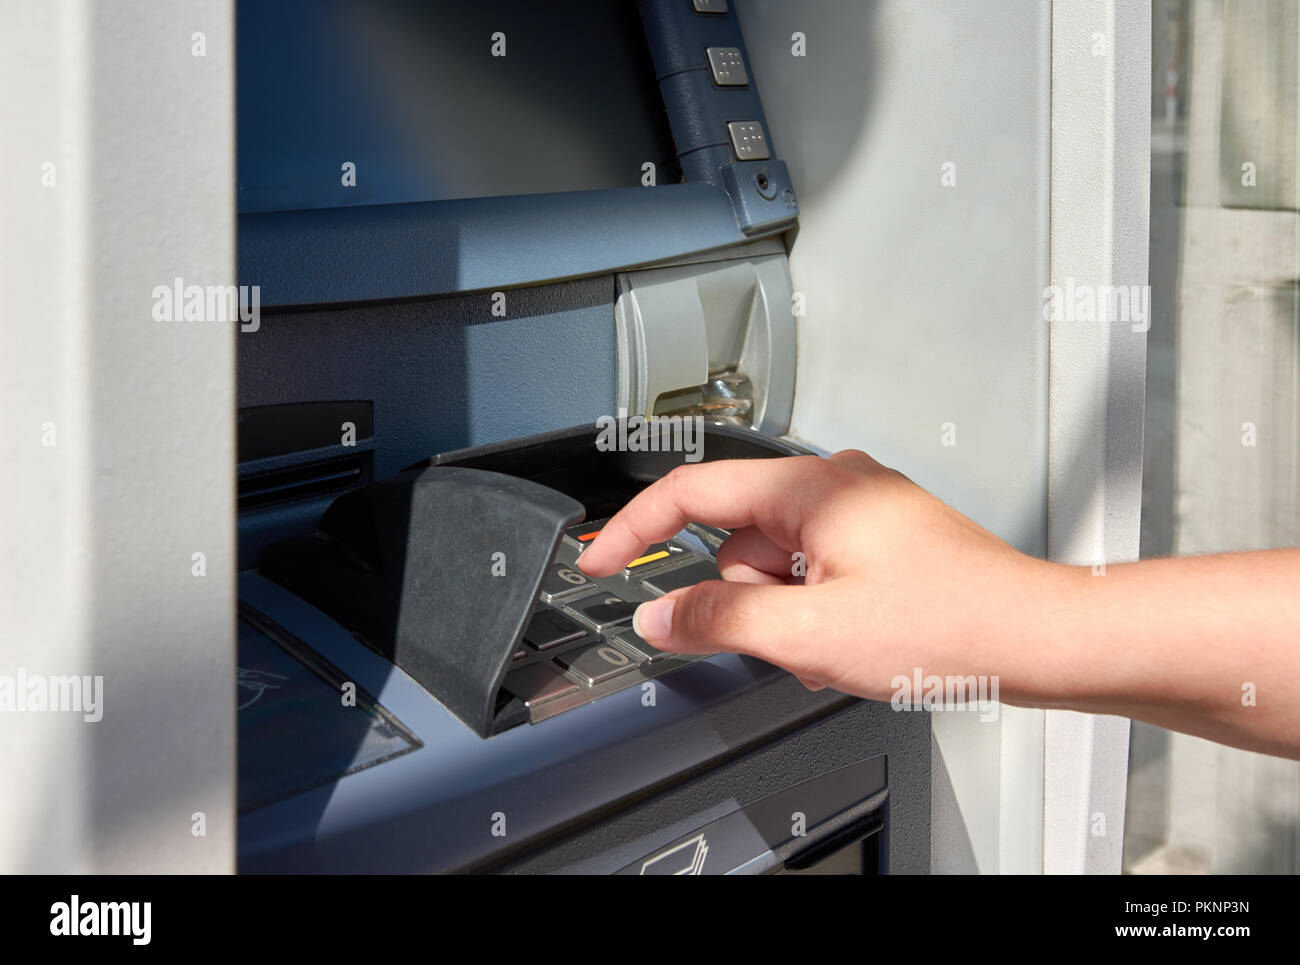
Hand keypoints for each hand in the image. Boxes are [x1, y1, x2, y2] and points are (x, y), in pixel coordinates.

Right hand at [576, 450, 1071, 700]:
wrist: (1033, 637)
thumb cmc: (950, 623)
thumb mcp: (811, 632)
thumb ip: (720, 619)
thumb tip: (660, 615)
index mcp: (811, 487)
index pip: (691, 493)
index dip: (634, 530)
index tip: (600, 563)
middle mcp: (834, 484)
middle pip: (736, 537)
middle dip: (743, 596)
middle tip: (787, 638)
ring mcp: (859, 511)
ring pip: (773, 560)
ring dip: (782, 611)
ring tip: (834, 643)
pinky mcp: (877, 537)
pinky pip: (810, 568)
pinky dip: (812, 608)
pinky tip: (851, 638)